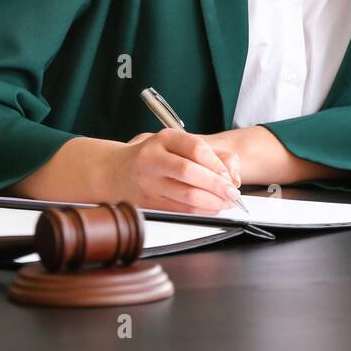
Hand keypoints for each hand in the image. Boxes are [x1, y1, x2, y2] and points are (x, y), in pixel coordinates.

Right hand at [105, 128, 242, 213]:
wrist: (116, 171)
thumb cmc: (156, 156)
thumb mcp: (180, 145)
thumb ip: (213, 153)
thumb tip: (233, 175)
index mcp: (164, 138)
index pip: (196, 148)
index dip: (217, 164)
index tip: (229, 176)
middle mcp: (153, 158)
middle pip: (190, 172)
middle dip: (217, 185)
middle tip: (232, 193)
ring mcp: (148, 181)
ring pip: (185, 195)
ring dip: (211, 202)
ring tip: (225, 202)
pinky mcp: (147, 202)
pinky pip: (179, 210)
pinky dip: (200, 211)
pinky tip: (210, 208)